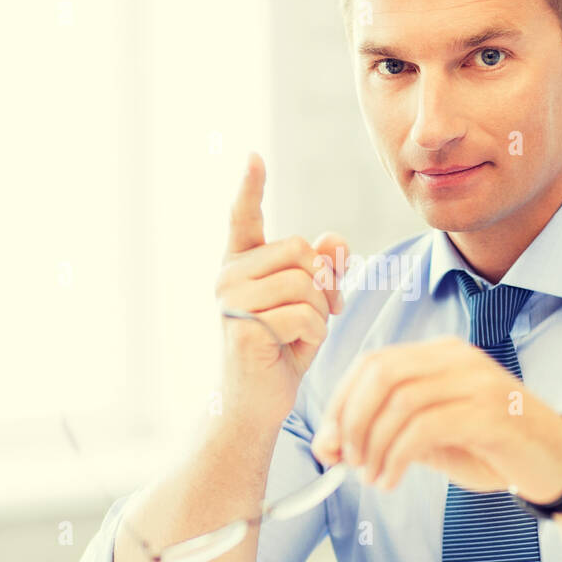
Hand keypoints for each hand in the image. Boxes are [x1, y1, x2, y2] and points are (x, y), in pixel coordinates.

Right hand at [215, 153, 347, 428]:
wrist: (256, 403)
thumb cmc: (283, 347)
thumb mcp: (311, 301)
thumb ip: (324, 266)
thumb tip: (333, 240)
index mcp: (241, 262)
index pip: (243, 216)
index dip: (250, 186)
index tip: (254, 157)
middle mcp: (229, 275)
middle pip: (298, 249)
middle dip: (320, 283)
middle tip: (314, 314)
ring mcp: (231, 301)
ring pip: (304, 283)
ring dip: (318, 313)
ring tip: (299, 335)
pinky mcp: (243, 328)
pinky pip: (304, 314)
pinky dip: (313, 336)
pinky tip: (293, 349)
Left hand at [309, 336, 561, 499]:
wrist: (557, 464)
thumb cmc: (493, 450)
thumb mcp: (435, 437)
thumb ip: (391, 432)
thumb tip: (337, 444)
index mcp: (441, 355)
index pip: (373, 363)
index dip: (340, 402)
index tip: (325, 443)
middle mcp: (457, 358)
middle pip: (380, 375)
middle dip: (350, 420)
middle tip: (343, 461)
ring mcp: (475, 381)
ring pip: (399, 401)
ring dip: (373, 445)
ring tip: (372, 477)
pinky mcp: (488, 412)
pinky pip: (425, 427)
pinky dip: (397, 456)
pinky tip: (391, 479)